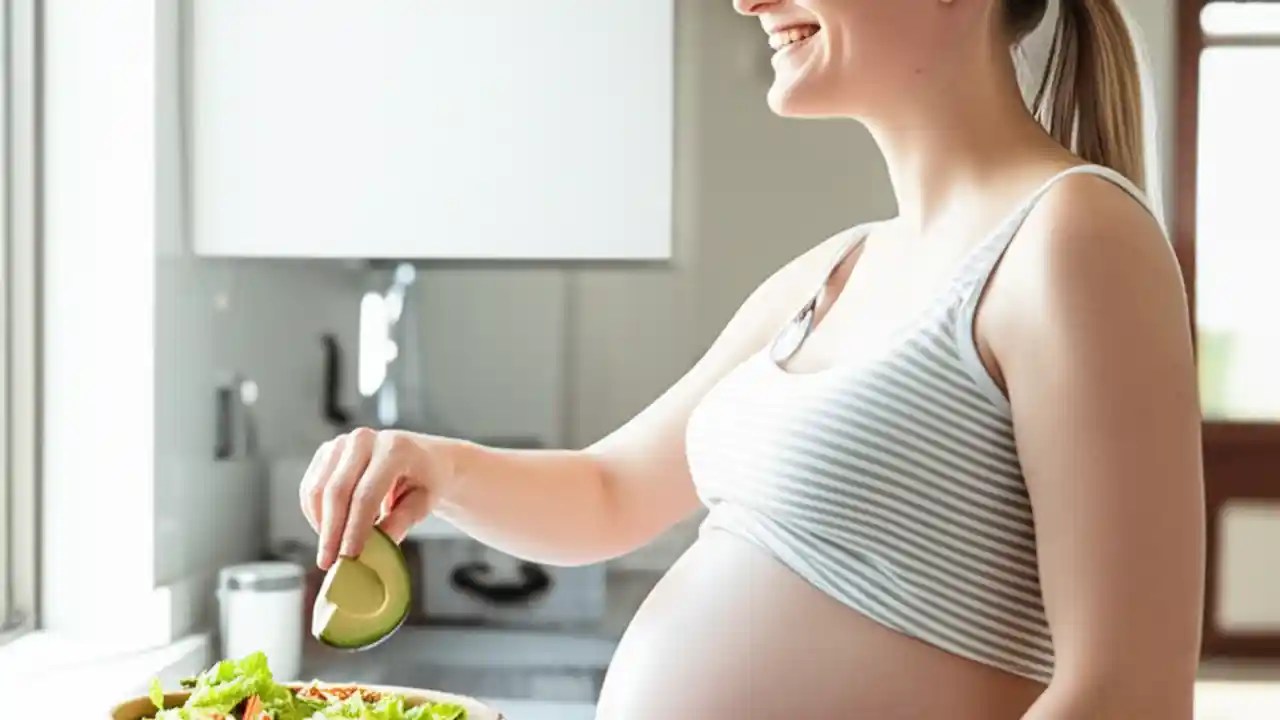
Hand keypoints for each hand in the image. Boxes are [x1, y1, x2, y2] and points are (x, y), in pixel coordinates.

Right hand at [299, 428, 457, 568]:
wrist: (421, 457)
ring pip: (318, 490)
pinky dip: (315, 513)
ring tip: (332, 548)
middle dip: (331, 531)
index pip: (366, 495)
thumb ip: (400, 522)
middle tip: (329, 562)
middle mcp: (364, 440)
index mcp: (393, 449)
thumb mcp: (423, 502)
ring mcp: (341, 443)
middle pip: (336, 492)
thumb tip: (374, 548)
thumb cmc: (424, 481)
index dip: (354, 529)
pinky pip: (310, 488)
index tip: (349, 556)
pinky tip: (328, 530)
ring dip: (320, 524)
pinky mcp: (326, 452)